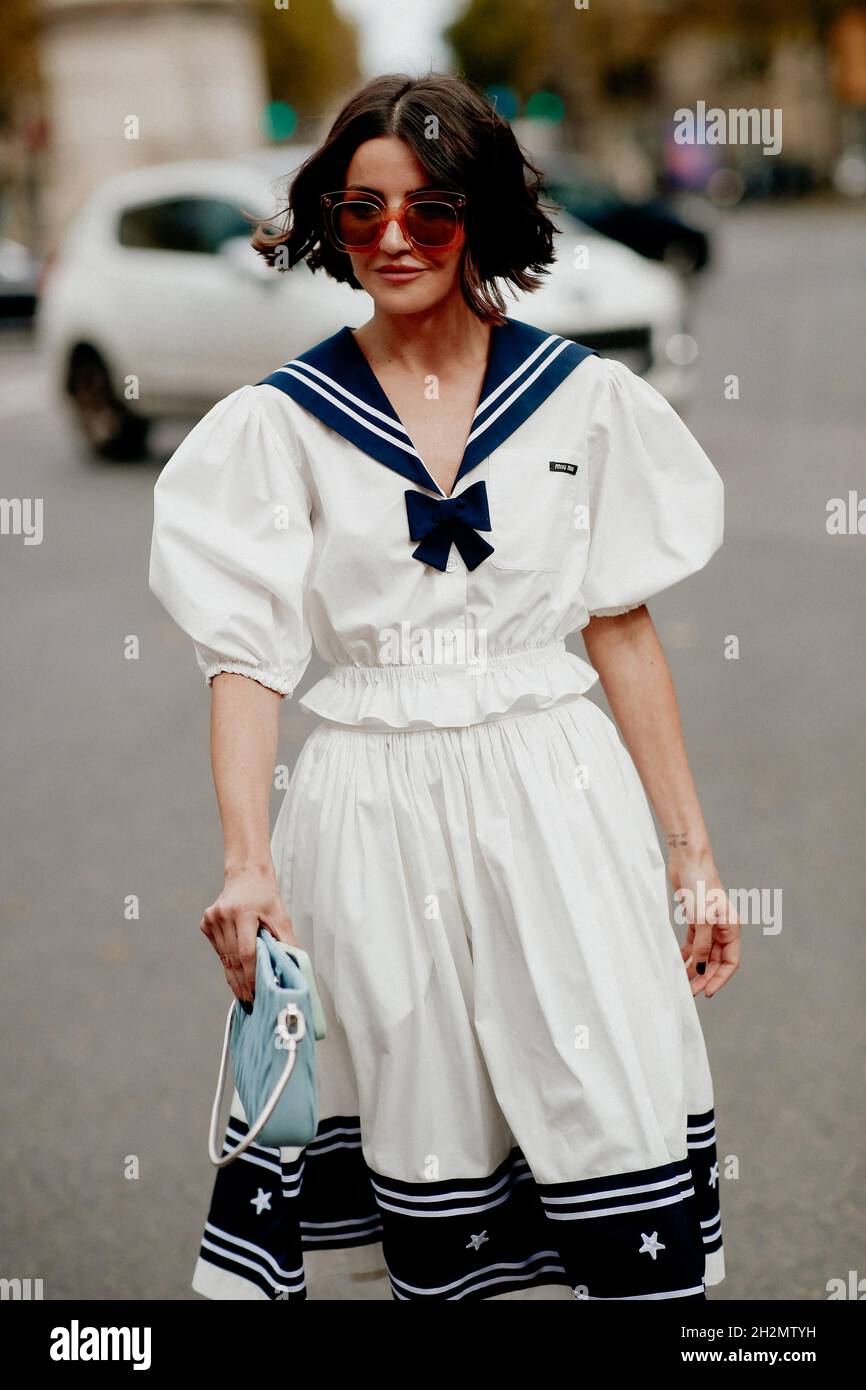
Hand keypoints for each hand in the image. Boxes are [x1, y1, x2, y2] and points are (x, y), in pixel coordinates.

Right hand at [199, 864, 300, 1002]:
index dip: (251, 975)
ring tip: (245, 995)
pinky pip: (218, 950)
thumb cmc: (266, 896)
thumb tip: (295, 966)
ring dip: (234, 978)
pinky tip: (236, 975)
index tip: (258, 992)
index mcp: (243, 912)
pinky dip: (228, 963)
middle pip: (233, 958)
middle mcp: (223, 916)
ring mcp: (212, 919)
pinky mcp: (206, 924)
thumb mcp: (281, 915)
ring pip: (224, 958)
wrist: (246, 875)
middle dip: (242, 982)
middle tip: (251, 1001)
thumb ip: (287, 940)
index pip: (246, 951)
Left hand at [667, 854, 740, 998]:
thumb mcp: (702, 919)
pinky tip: (676, 964)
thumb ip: (702, 946)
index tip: (706, 992)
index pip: (730, 962)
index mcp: (731, 928)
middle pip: (715, 961)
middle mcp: (722, 928)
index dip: (720, 978)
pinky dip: (685, 955)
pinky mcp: (694, 918)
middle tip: (689, 993)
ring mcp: (708, 923)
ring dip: (693, 969)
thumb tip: (699, 969)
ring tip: (681, 983)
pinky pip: (692, 943)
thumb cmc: (700, 885)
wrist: (687, 860)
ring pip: (703, 954)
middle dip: (703, 977)